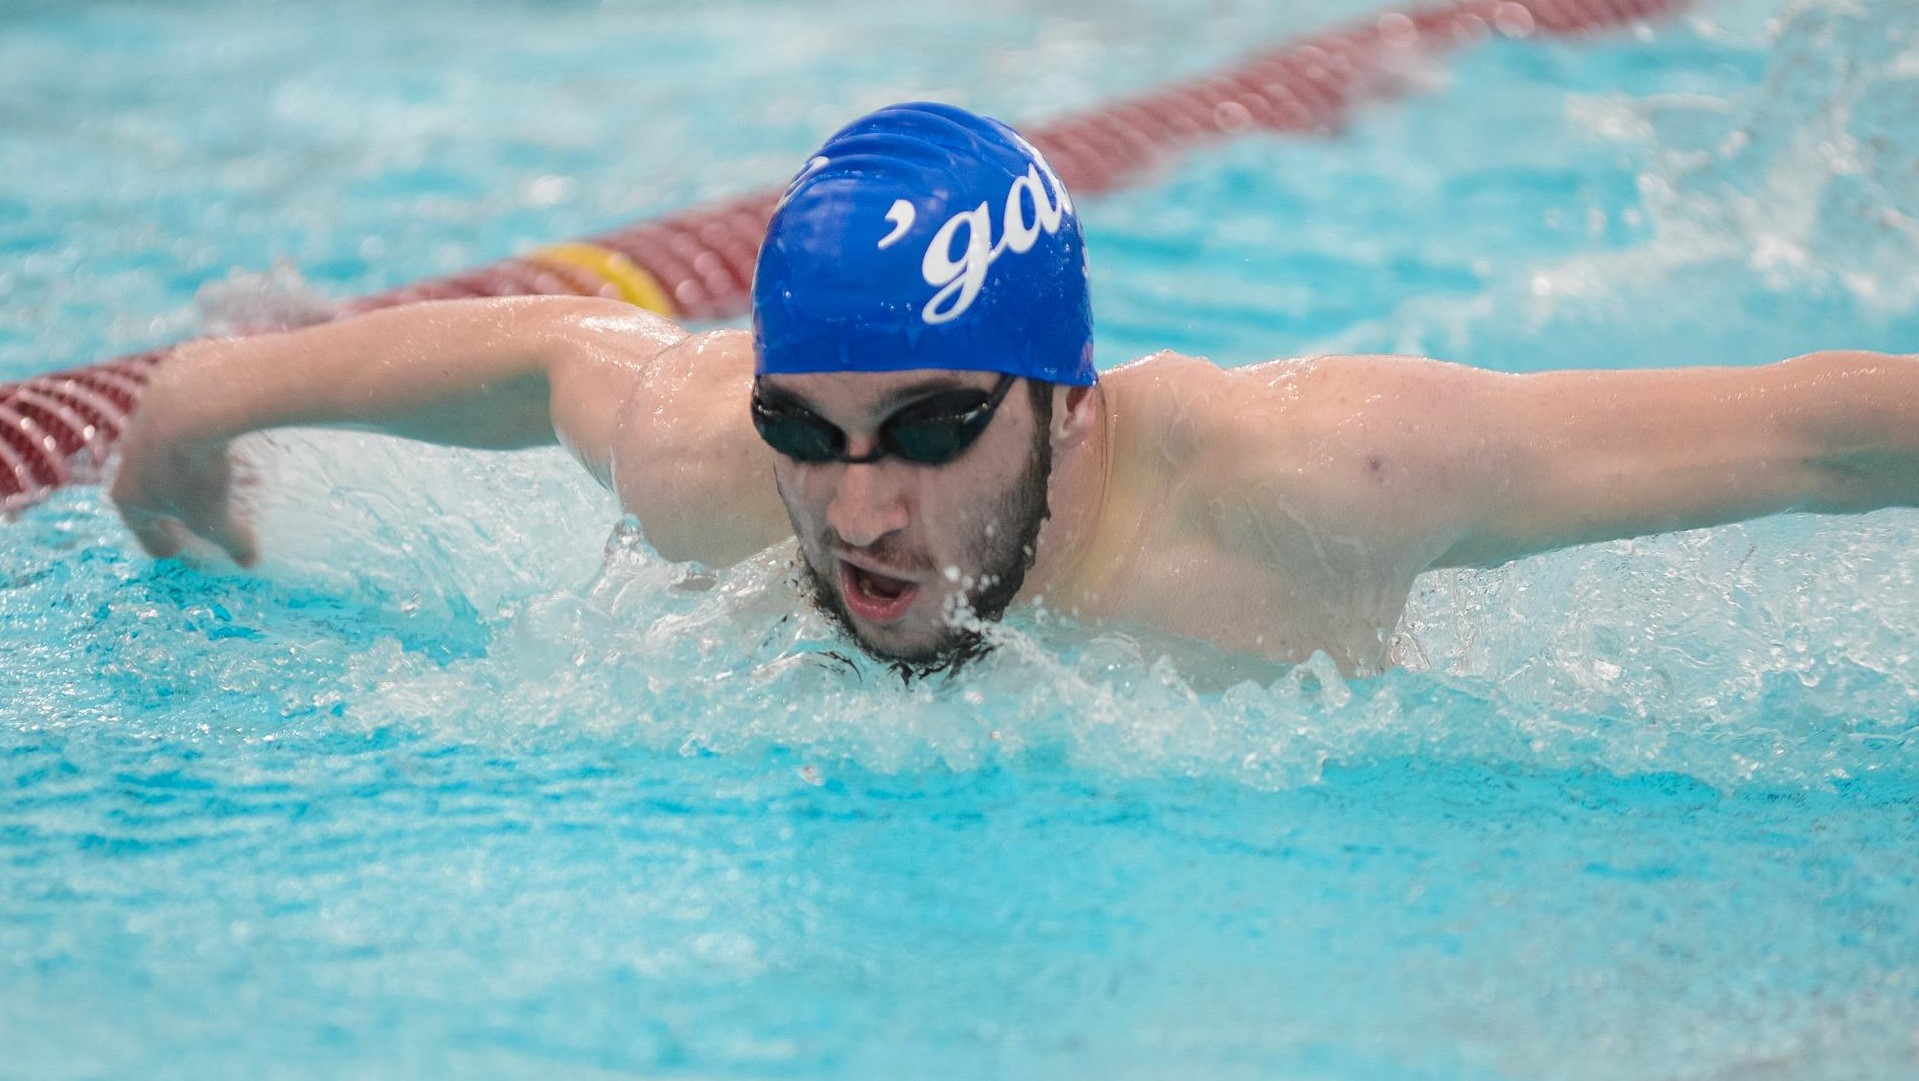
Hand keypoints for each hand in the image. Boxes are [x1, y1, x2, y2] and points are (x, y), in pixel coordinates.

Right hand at [109, 359, 259, 565]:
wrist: (190, 402)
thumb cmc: (193, 471)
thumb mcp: (214, 514)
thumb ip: (230, 540)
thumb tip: (248, 562)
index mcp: (131, 495)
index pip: (141, 527)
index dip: (158, 542)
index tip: (171, 551)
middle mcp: (130, 460)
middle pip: (148, 489)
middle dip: (169, 505)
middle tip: (184, 515)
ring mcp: (144, 427)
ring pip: (167, 456)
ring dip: (187, 469)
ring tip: (212, 478)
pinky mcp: (166, 401)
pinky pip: (186, 427)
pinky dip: (201, 439)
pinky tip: (221, 439)